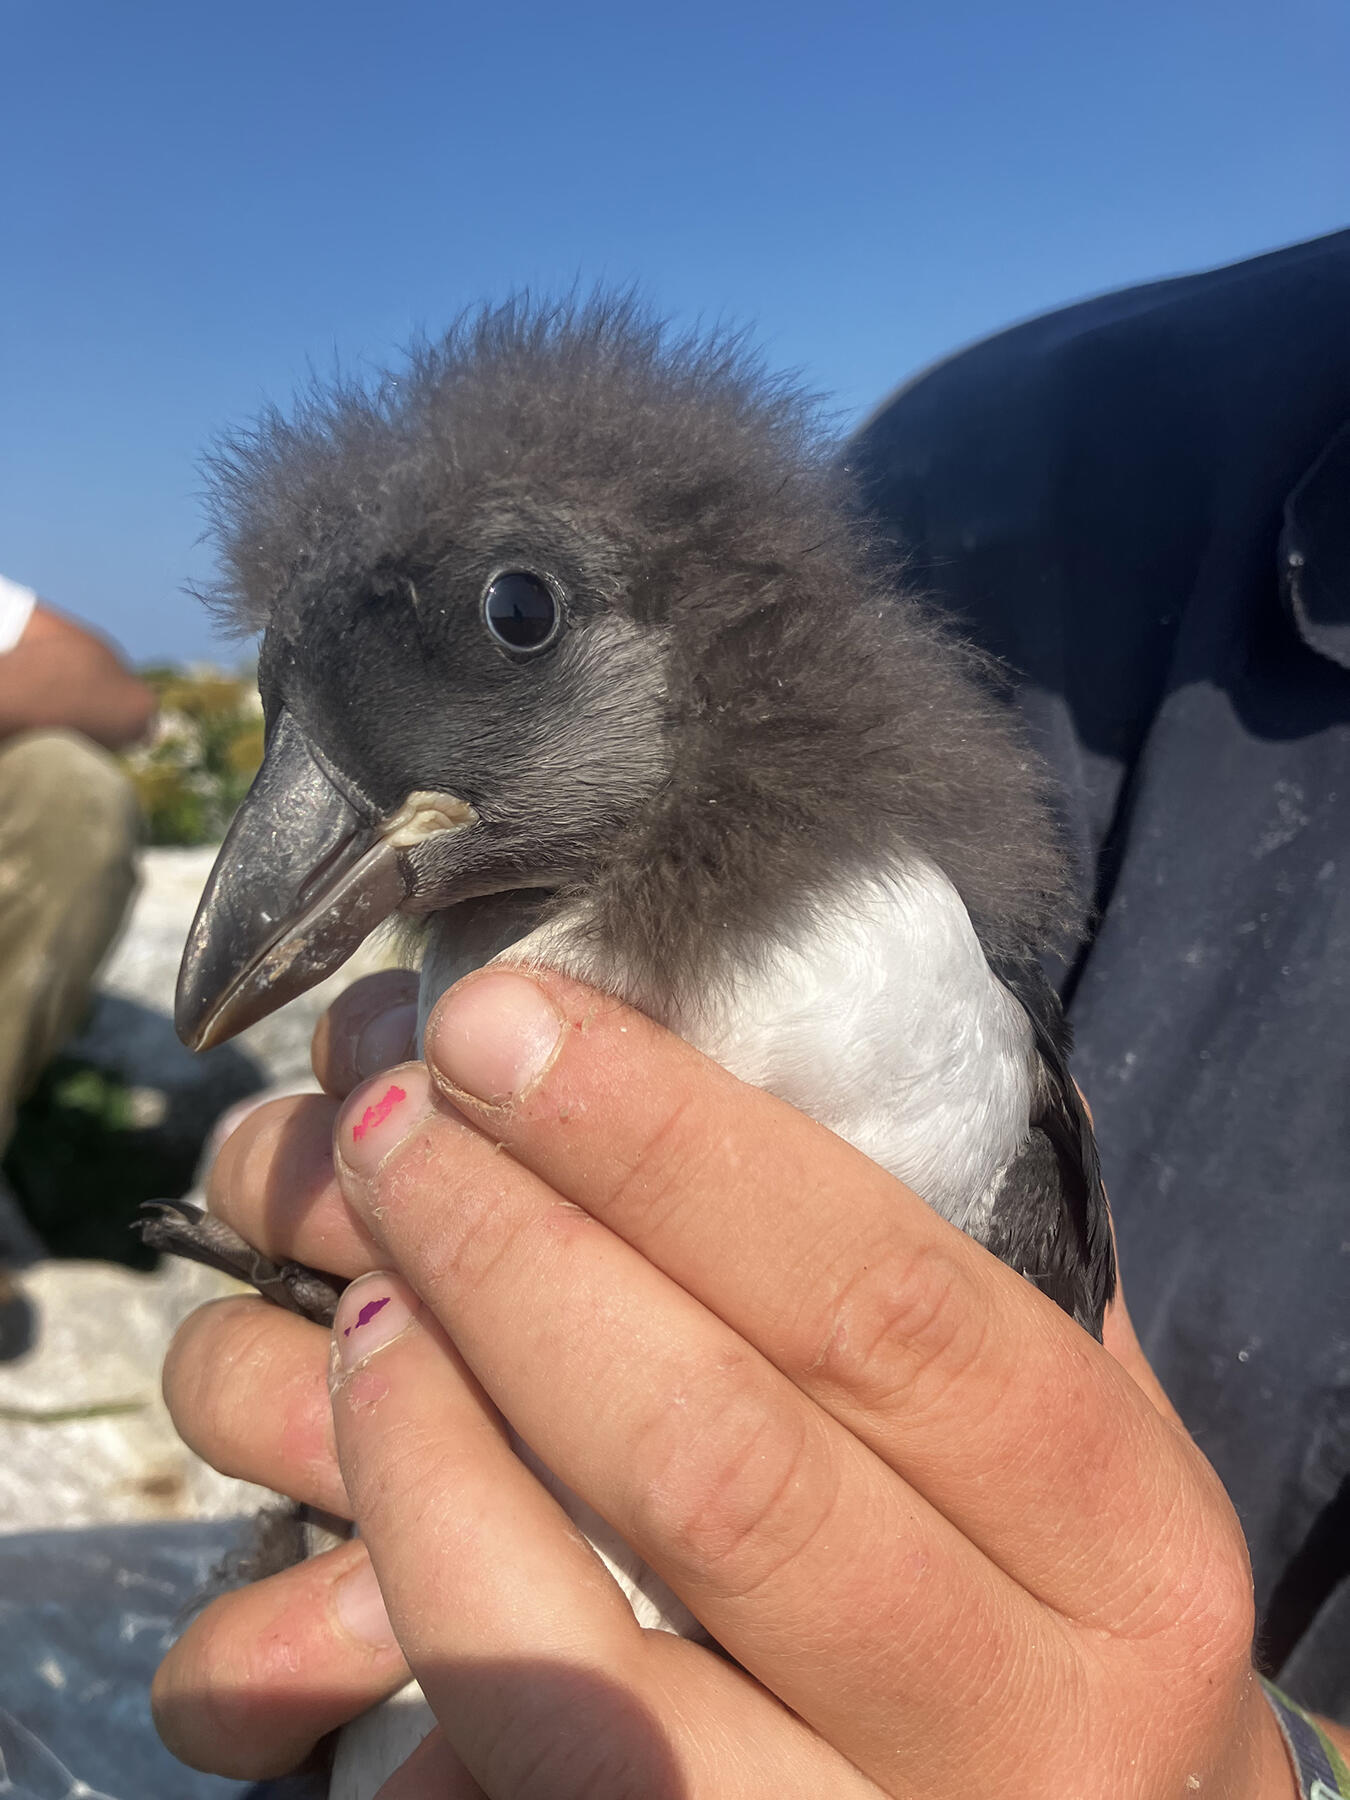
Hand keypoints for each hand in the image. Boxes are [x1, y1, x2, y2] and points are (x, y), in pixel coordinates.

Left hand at [154, 968, 1297, 1796]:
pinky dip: (410, 1611)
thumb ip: (957, 1282)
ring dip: (428, 1440)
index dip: (670, 1148)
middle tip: (396, 1120)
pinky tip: (350, 1479)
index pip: (884, 1301)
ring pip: (586, 1660)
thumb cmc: (1062, 1608)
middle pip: (718, 1459)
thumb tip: (749, 1049)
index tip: (512, 1027)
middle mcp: (1018, 1717)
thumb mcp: (1066, 1446)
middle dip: (519, 1256)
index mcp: (1125, 1540)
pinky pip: (517, 1768)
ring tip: (356, 1286)